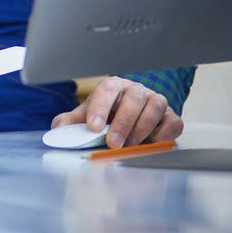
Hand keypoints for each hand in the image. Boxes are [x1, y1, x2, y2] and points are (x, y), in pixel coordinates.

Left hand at [50, 75, 183, 147]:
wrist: (133, 118)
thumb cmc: (108, 115)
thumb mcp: (88, 116)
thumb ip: (72, 121)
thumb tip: (58, 128)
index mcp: (113, 86)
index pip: (106, 89)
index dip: (99, 107)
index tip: (93, 127)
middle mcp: (136, 90)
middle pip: (133, 98)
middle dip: (123, 122)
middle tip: (113, 143)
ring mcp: (155, 101)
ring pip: (154, 107)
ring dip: (141, 128)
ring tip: (130, 146)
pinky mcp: (171, 117)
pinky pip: (173, 122)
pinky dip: (164, 134)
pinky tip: (152, 144)